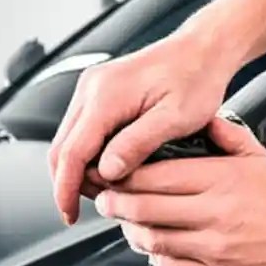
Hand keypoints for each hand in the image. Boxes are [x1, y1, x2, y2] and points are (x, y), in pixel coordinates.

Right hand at [48, 32, 237, 225]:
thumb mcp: (174, 119)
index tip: (69, 215)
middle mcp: (92, 88)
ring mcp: (93, 89)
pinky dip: (89, 155)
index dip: (66, 189)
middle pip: (61, 148)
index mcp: (106, 96)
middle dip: (70, 183)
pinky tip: (111, 168)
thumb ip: (137, 144)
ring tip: (110, 190)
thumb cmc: (196, 79)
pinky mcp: (99, 92)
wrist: (204, 50)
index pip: (71, 152)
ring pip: (69, 141)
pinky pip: (81, 130)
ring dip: (80, 170)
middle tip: (95, 207)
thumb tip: (106, 171)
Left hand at [94, 117, 265, 265]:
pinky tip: (149, 244)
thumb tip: (198, 116)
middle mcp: (214, 212)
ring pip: (153, 238)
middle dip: (116, 202)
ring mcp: (213, 245)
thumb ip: (224, 132)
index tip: (113, 172)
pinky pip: (170, 265)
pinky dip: (152, 254)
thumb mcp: (255, 154)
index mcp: (221, 179)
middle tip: (105, 198)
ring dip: (130, 230)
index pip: (158, 175)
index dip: (125, 174)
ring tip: (123, 220)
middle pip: (146, 207)